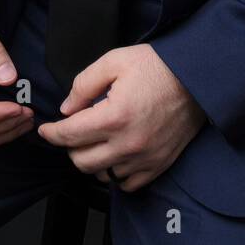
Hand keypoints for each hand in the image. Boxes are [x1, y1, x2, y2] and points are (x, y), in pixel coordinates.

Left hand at [37, 44, 207, 191]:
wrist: (197, 77)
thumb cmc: (157, 66)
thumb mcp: (115, 61)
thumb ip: (84, 84)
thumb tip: (67, 108)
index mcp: (114, 116)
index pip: (69, 135)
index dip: (52, 133)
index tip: (46, 129)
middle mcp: (128, 143)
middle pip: (81, 161)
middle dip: (70, 146)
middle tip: (73, 131)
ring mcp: (144, 158)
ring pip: (101, 175)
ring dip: (92, 161)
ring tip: (95, 141)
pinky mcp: (158, 164)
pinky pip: (126, 184)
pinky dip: (115, 173)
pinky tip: (115, 155)